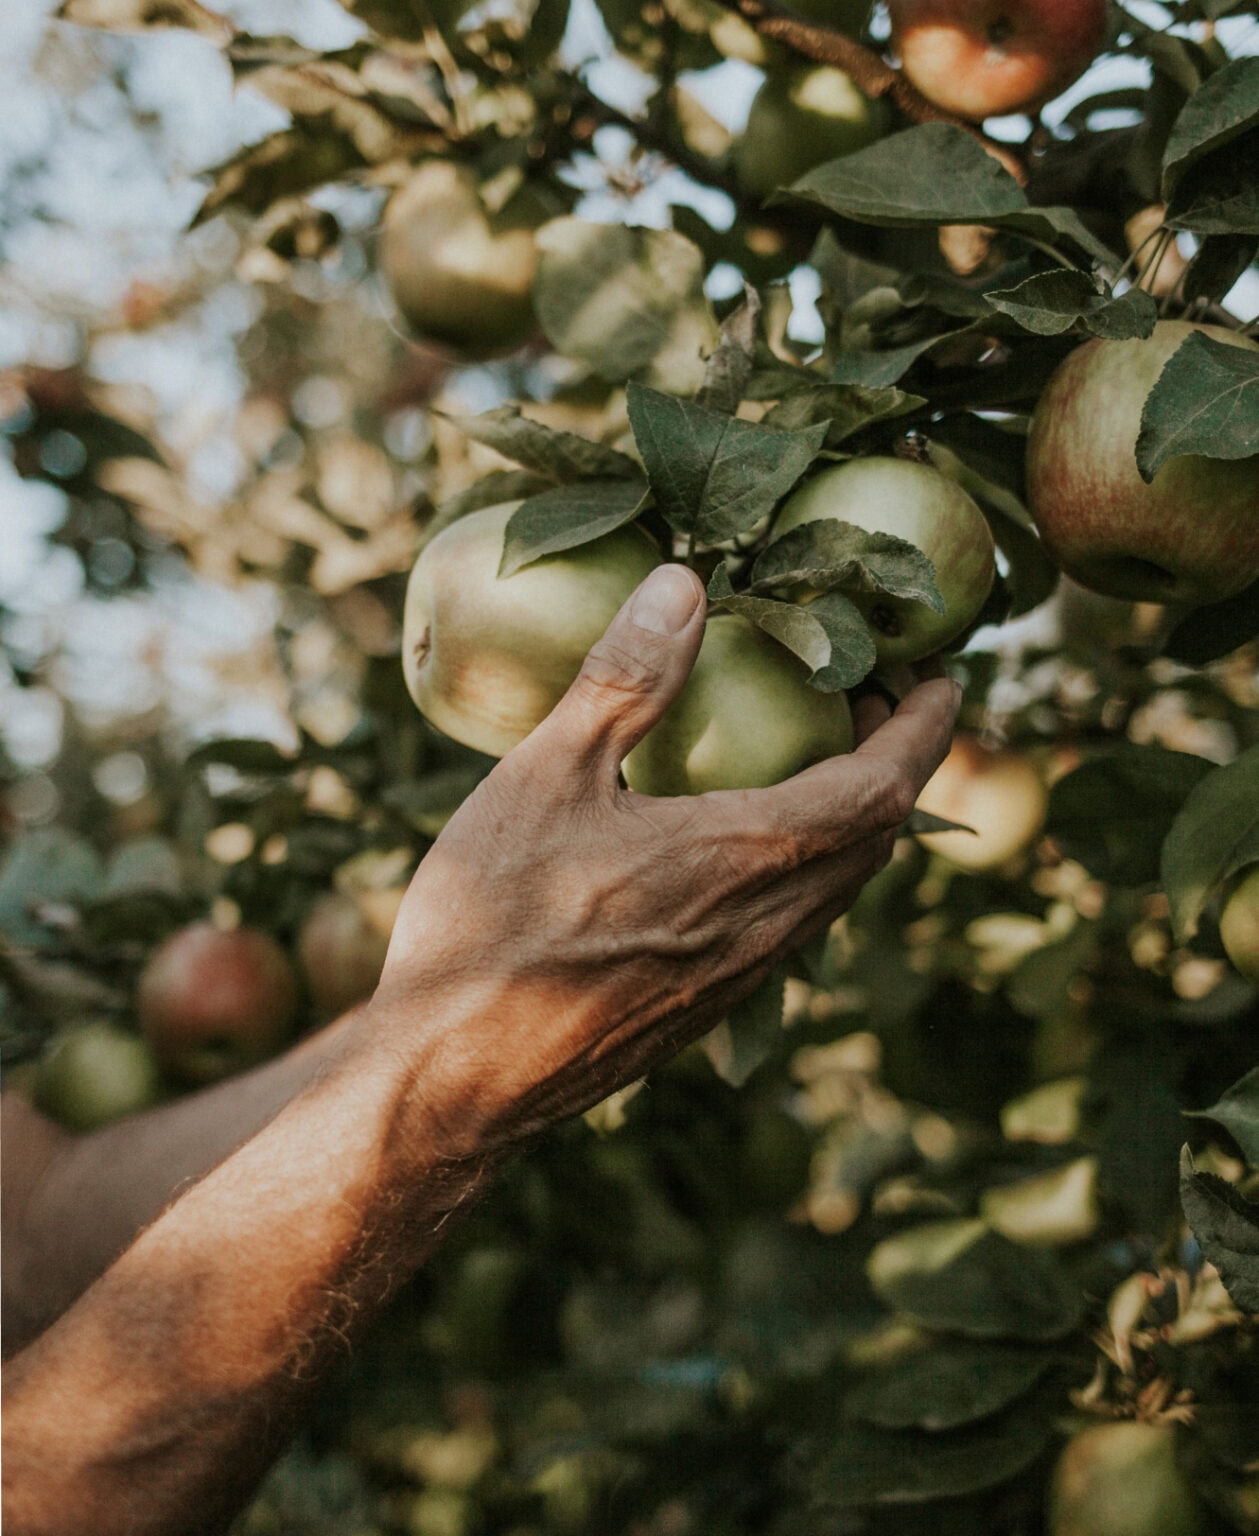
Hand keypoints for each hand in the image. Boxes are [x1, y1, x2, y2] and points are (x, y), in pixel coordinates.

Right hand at [366, 564, 960, 1148]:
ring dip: (853, 817)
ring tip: (817, 757)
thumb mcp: (545, 778)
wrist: (455, 1077)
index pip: (882, 785)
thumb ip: (625, 681)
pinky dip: (805, 865)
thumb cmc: (492, 920)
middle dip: (895, 762)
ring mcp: (740, 976)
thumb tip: (685, 583)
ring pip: (838, 887)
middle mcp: (766, 924)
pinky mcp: (705, 1008)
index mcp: (745, 858)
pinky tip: (745, 845)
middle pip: (877, 839)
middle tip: (871, 701)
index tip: (943, 676)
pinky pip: (792, 923)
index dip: (924, 727)